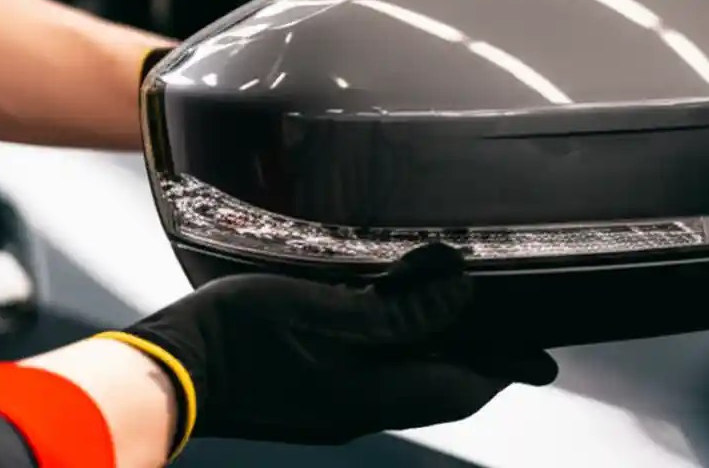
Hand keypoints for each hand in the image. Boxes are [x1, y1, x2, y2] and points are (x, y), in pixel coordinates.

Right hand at [116, 243, 554, 446]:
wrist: (168, 372)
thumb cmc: (241, 338)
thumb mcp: (328, 314)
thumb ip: (400, 312)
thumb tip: (461, 297)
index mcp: (373, 396)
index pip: (464, 387)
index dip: (506, 366)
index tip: (540, 353)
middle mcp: (362, 410)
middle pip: (443, 388)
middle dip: (483, 361)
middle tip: (513, 335)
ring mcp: (335, 406)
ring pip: (412, 382)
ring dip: (444, 353)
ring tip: (466, 319)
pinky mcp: (313, 394)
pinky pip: (379, 376)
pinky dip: (405, 349)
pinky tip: (399, 321)